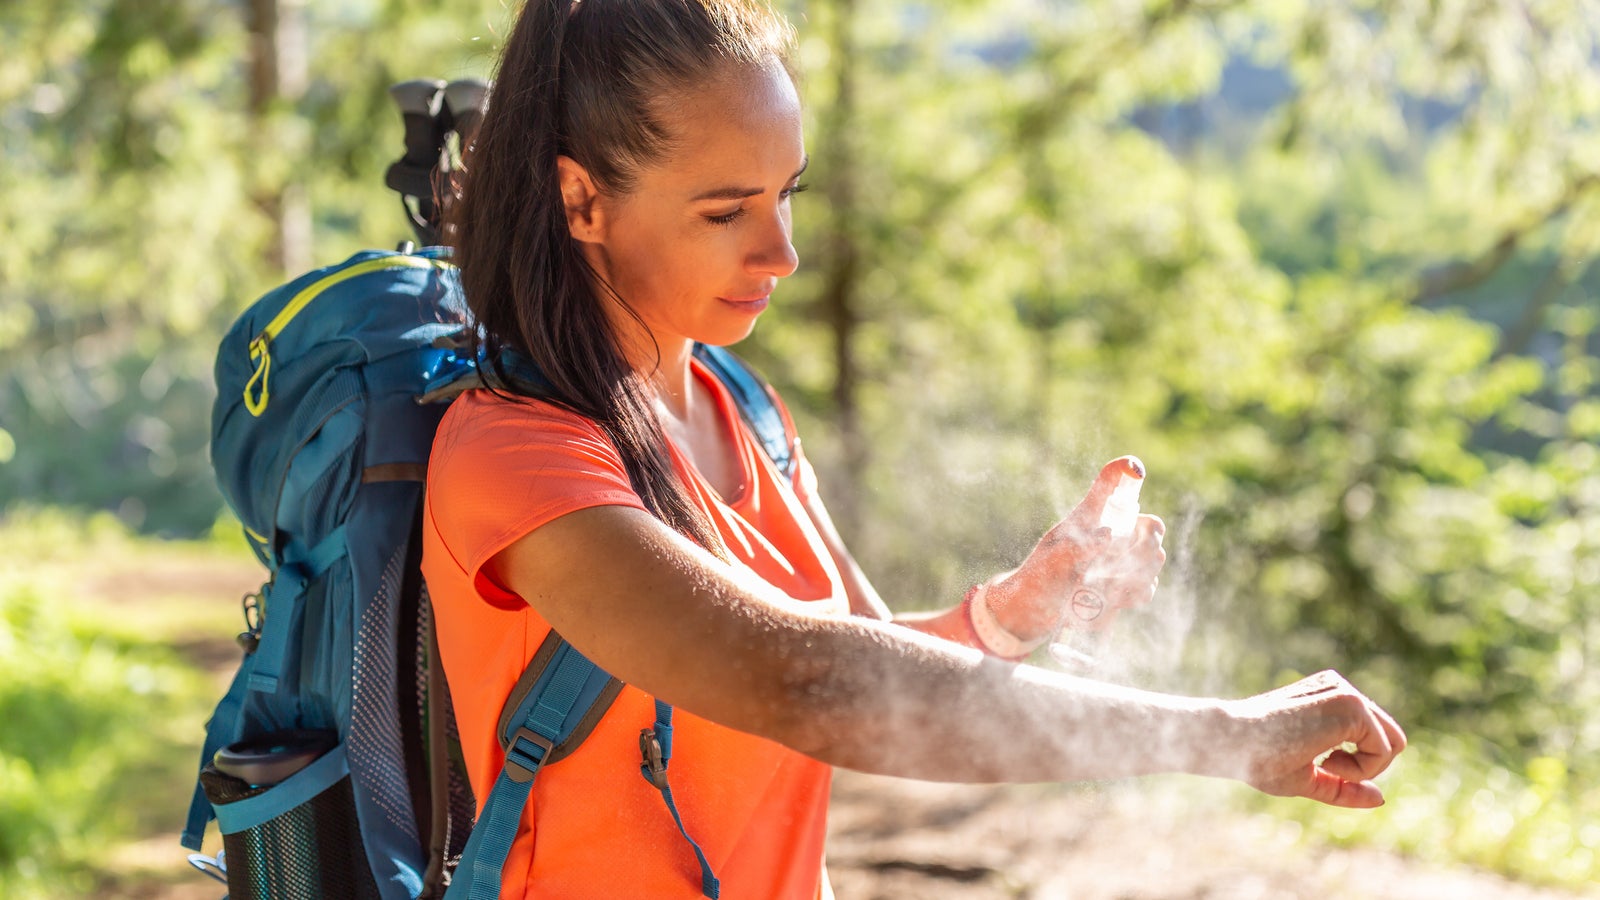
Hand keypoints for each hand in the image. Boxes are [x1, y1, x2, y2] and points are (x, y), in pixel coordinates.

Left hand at [986, 456, 1166, 640]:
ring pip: (1154, 557)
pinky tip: (1117, 600)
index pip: (1108, 483)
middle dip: (1146, 543)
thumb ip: (1077, 547)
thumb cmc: (1035, 581)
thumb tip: (1109, 534)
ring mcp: (1119, 561)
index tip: (1136, 470)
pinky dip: (1138, 593)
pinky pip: (1148, 585)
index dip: (1124, 471)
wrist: (1032, 616)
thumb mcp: (1049, 562)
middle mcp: (1108, 534)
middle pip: (1149, 525)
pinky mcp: (1123, 585)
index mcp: (1087, 518)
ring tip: (1107, 586)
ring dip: (1138, 574)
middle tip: (1120, 560)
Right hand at [1226, 670, 1407, 808]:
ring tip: (1322, 764)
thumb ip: (1343, 786)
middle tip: (1325, 767)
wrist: (1231, 741)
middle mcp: (1341, 688)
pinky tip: (1323, 761)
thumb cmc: (1257, 758)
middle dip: (1366, 765)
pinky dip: (1360, 769)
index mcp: (1329, 696)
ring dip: (1362, 767)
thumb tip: (1381, 798)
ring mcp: (1348, 694)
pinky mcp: (1352, 706)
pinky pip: (1383, 749)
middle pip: (1389, 738)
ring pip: (1392, 744)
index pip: (1371, 736)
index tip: (1320, 766)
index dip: (1355, 765)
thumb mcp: (1307, 776)